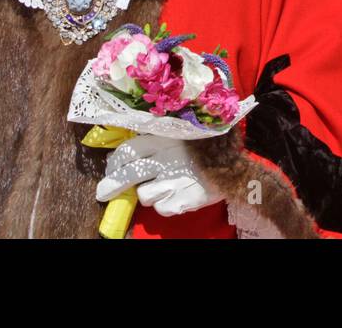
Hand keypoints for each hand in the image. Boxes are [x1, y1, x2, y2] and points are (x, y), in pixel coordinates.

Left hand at [95, 134, 223, 216]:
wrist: (238, 167)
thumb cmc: (206, 147)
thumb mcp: (181, 133)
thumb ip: (156, 139)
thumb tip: (122, 156)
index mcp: (164, 138)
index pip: (126, 152)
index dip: (114, 164)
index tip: (111, 170)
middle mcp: (166, 158)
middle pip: (127, 175)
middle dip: (111, 186)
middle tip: (103, 193)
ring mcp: (174, 180)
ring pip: (144, 195)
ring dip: (148, 194)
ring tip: (163, 187)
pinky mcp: (183, 200)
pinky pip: (161, 209)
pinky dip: (166, 205)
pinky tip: (177, 195)